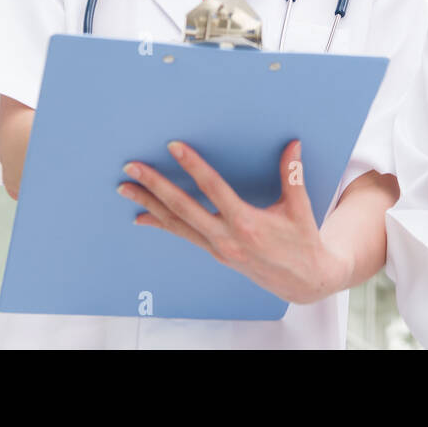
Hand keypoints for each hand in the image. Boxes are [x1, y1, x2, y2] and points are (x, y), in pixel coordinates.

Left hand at [117, 139, 355, 304]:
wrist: (302, 281)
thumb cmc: (302, 242)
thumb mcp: (300, 208)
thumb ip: (292, 175)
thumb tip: (293, 145)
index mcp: (246, 223)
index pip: (213, 189)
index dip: (193, 166)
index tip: (174, 147)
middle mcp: (226, 238)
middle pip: (182, 208)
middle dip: (154, 186)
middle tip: (132, 168)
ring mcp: (218, 248)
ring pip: (176, 224)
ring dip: (149, 205)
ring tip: (126, 189)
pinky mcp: (216, 253)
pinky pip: (183, 235)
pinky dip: (161, 224)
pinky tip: (142, 217)